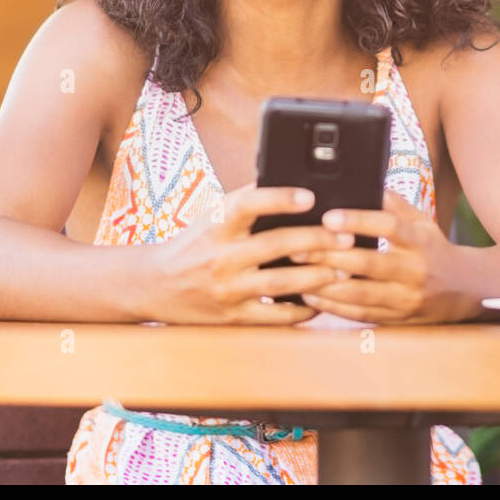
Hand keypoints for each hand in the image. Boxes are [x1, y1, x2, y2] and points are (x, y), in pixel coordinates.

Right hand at [146, 184, 354, 323]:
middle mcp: (221, 255)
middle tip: (348, 236)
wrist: (152, 285)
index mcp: (217, 224)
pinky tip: (322, 301)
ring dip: (317, 276)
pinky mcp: (232, 316)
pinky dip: (302, 310)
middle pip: (275, 244)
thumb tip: (293, 182)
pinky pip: (275, 317)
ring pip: (281, 283)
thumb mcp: (213, 216)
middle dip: (317, 240)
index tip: (310, 196)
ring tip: (345, 268)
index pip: (249, 203)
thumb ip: (247, 203)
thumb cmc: (195, 243)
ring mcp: (227, 289)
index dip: (281, 198)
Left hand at [302, 192, 478, 324]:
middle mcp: (414, 271)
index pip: (388, 227)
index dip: (357, 220)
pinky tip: (309, 297)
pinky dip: (332, 307)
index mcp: (420, 241)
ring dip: (325, 284)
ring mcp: (405, 299)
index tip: (328, 216)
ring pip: (359, 294)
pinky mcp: (396, 320)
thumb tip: (365, 182)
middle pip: (368, 263)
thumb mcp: (422, 223)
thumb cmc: (433, 250)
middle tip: (296, 246)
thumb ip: (394, 204)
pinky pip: (359, 315)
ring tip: (296, 272)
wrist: (464, 290)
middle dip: (329, 255)